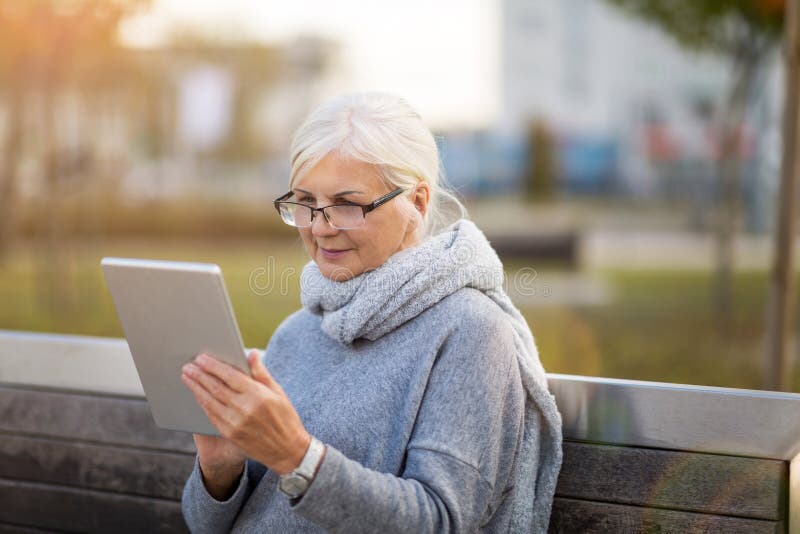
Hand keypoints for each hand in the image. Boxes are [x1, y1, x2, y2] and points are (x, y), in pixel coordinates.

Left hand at [181, 350, 311, 475]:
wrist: (288, 450)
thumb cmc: (285, 418)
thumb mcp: (278, 392)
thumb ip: (261, 373)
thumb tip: (251, 354)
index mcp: (258, 395)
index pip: (230, 376)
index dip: (213, 366)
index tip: (201, 358)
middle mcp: (245, 408)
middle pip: (216, 387)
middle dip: (199, 375)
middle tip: (188, 365)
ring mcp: (235, 423)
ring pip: (210, 401)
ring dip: (196, 388)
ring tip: (187, 377)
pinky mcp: (230, 434)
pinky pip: (212, 415)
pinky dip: (203, 403)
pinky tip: (197, 395)